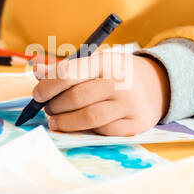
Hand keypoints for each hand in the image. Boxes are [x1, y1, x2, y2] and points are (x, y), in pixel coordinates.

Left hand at [29, 51, 169, 135]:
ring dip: (66, 122)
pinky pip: (104, 131)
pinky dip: (87, 129)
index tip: (37, 95)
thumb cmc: (115, 73)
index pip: (68, 74)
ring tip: (55, 121)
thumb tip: (36, 70)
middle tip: (48, 109)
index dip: (47, 86)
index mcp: (105, 62)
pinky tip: (81, 125)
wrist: (157, 84)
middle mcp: (119, 82)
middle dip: (55, 106)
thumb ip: (65, 68)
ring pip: (89, 118)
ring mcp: (129, 104)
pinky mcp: (136, 124)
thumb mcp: (94, 63)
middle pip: (76, 98)